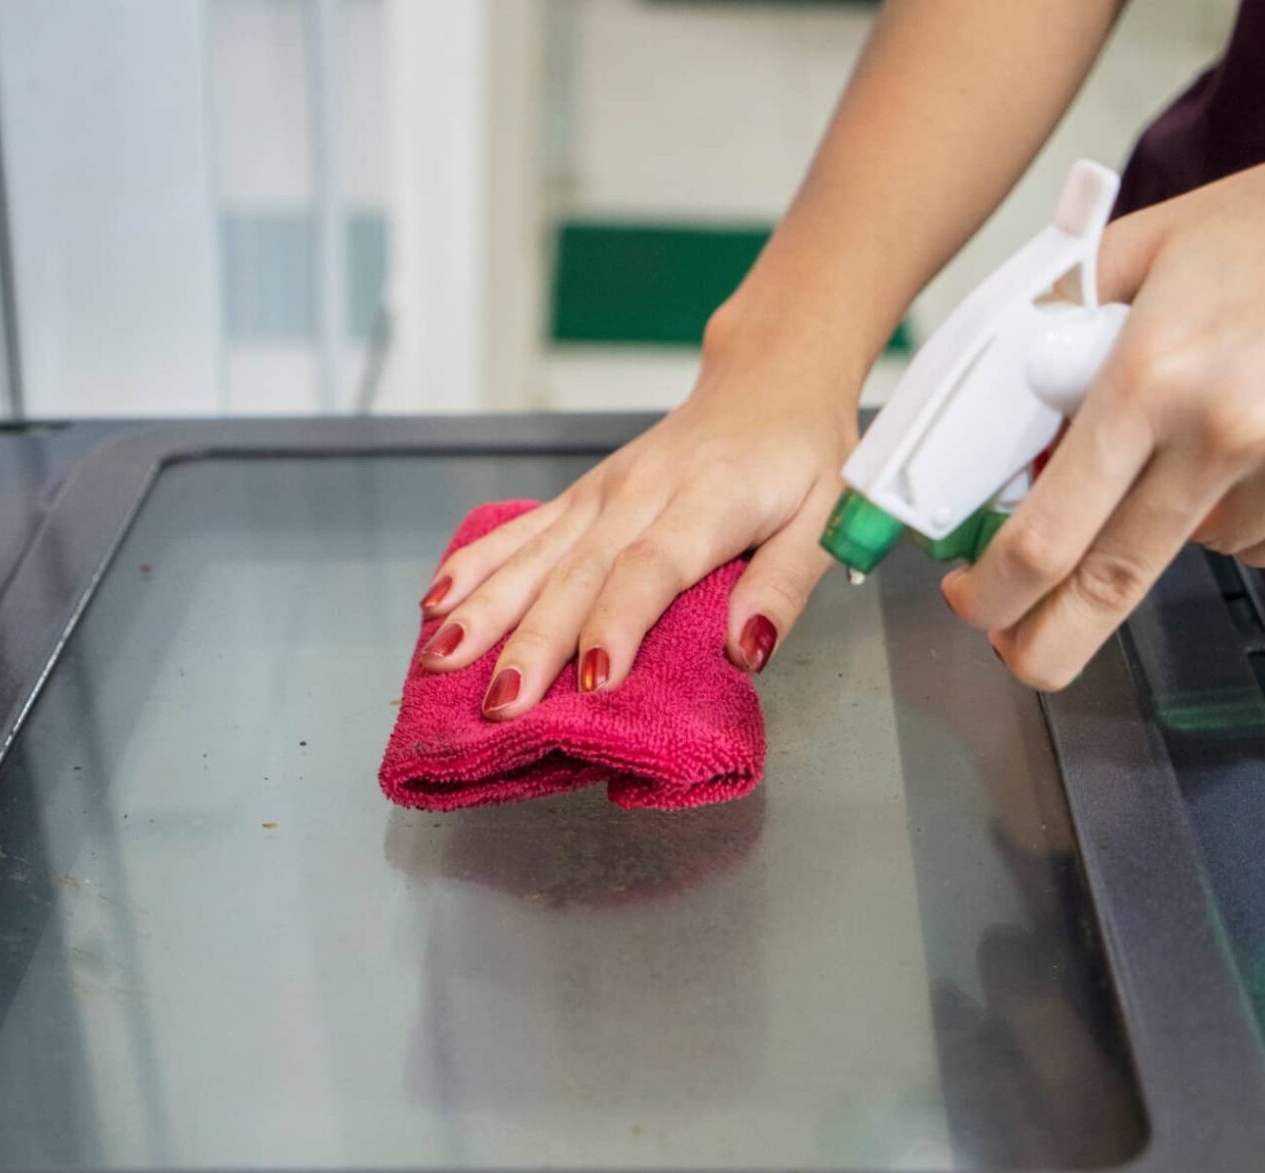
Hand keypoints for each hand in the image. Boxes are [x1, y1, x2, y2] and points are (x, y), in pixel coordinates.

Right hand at [416, 353, 857, 719]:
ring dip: (486, 609)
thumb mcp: (828, 519)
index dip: (618, 624)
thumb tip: (747, 648)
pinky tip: (436, 600)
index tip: (593, 680)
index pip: (651, 568)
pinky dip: (474, 565)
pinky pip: (520, 532)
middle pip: (577, 574)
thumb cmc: (803, 458)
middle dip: (533, 641)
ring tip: (442, 656)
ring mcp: (601, 493)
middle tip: (500, 701)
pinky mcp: (581, 495)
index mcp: (708, 502)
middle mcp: (641, 493)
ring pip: (536, 556)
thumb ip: (785, 585)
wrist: (769, 380)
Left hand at [943, 71, 1264, 688]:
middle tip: (1025, 655)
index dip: (998, 589)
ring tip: (1218, 433)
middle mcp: (1225, 432)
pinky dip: (1252, 511)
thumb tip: (1004, 408)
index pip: (1050, 530)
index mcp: (1153, 373)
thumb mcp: (1158, 242)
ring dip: (1175, 524)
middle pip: (1112, 584)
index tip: (978, 604)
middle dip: (1051, 638)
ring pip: (1198, 550)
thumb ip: (1068, 323)